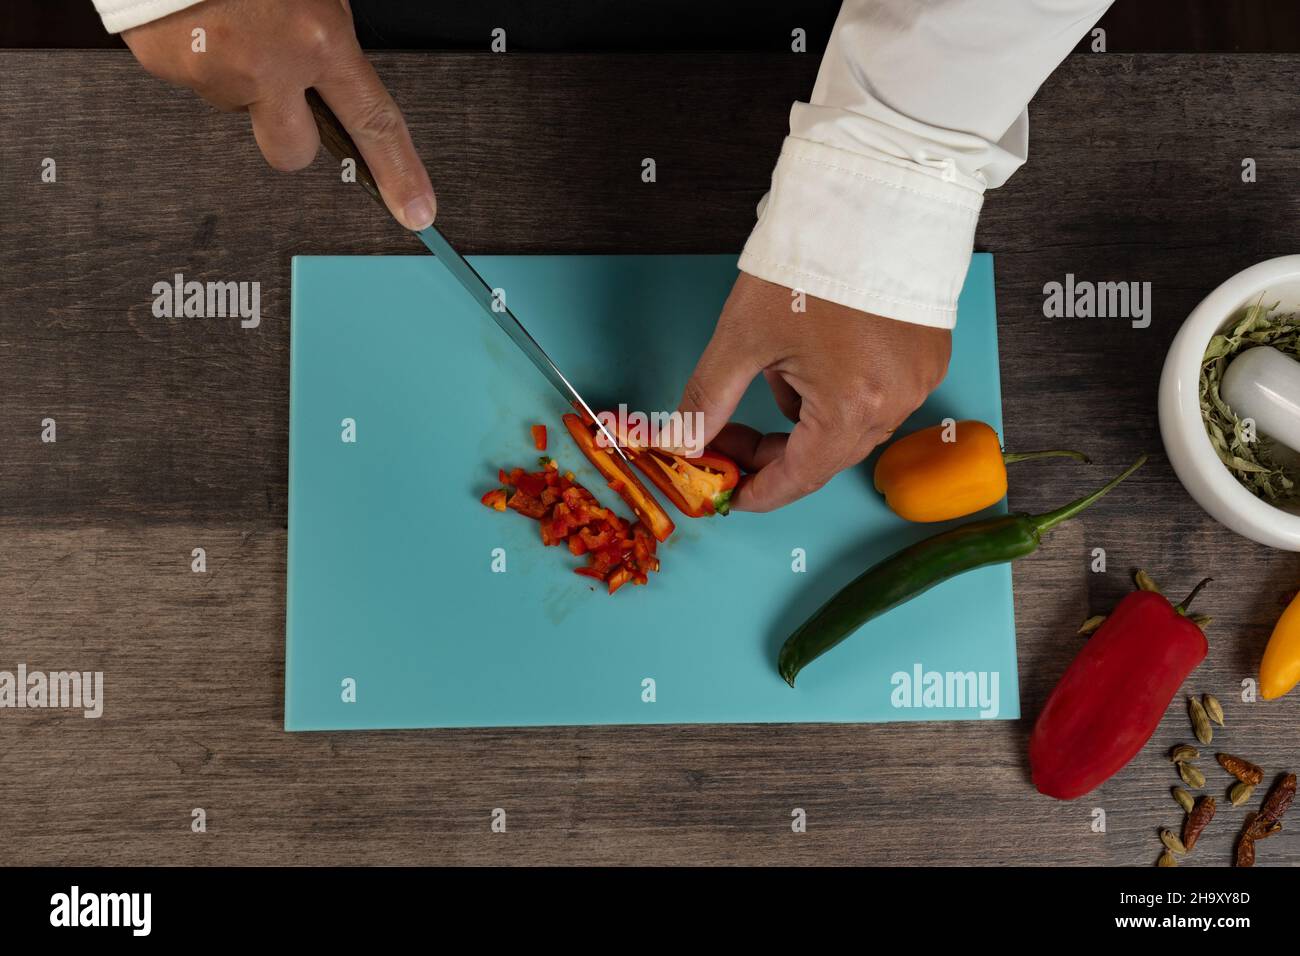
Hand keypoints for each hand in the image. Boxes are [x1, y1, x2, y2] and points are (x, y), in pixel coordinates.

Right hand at [123, 0, 434, 229]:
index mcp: (315, 39)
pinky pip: (196, 81)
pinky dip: (200, 56)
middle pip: (293, 152)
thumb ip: (327, 33)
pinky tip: (200, 21)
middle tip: (282, 84)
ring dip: (241, 79)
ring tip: (232, 24)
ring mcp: (214, 72)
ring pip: (239, 107)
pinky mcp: (166, 67)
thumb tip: (333, 71)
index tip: (417, 210)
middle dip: (292, 131)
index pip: (372, 122)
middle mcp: (267, 65)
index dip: (398, 172)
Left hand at [676, 273, 950, 511]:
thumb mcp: (744, 335)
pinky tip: (810, 354)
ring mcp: (918, 381)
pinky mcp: (927, 356)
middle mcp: (895, 404)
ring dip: (803, 419)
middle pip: (825, 455)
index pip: (800, 477)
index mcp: (851, 407)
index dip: (760, 491)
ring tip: (771, 371)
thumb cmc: (813, 260)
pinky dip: (836, 391)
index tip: (730, 494)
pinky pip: (874, 395)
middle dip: (772, 451)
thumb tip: (683, 439)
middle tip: (725, 436)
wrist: (876, 194)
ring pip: (849, 425)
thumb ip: (710, 398)